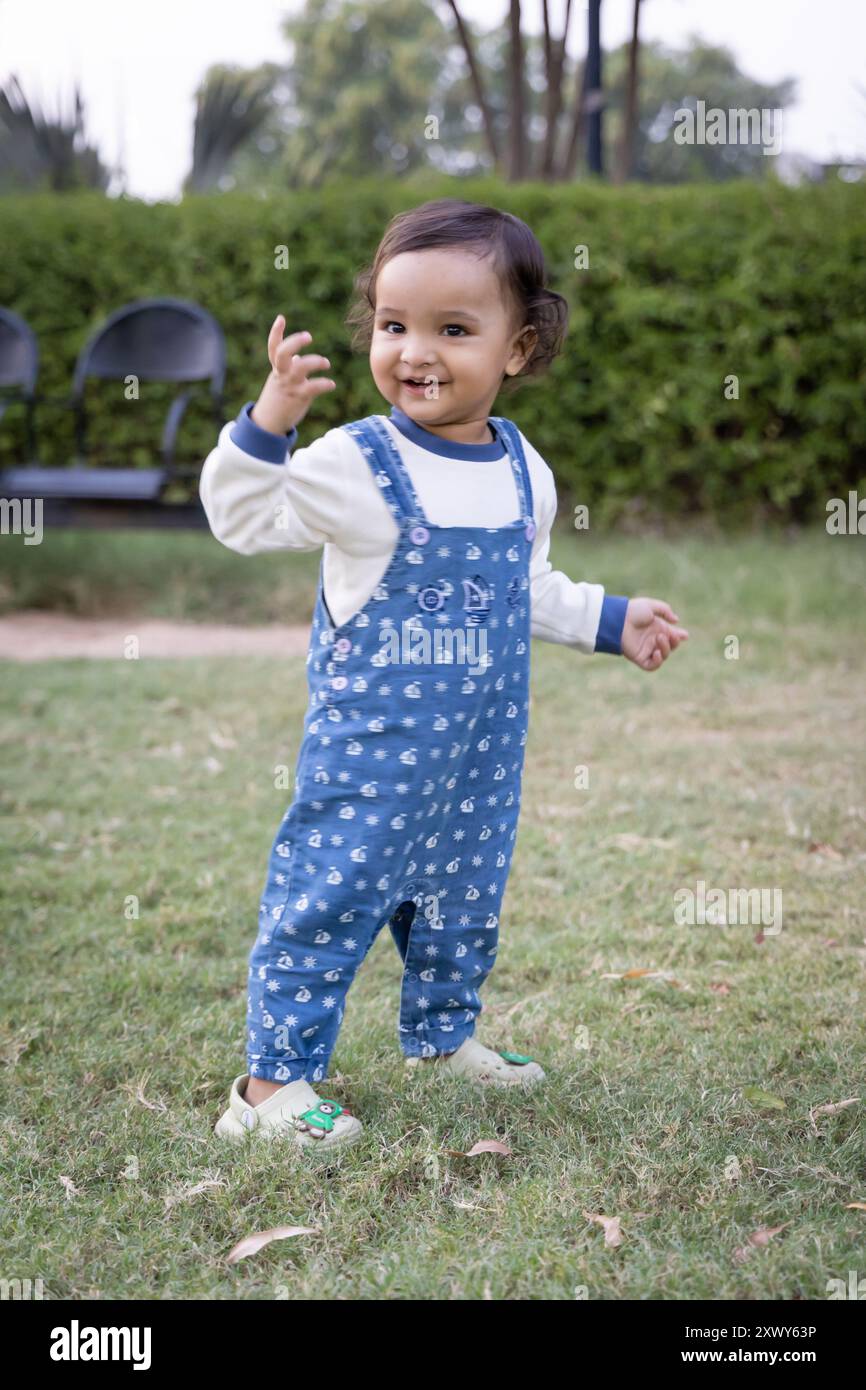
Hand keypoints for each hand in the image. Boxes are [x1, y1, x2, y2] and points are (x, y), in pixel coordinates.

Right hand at [251, 316, 335, 433]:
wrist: (269, 424)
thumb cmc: (278, 399)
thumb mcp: (280, 380)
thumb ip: (288, 367)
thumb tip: (297, 357)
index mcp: (277, 369)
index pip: (273, 348)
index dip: (276, 332)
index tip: (281, 318)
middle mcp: (282, 374)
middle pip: (283, 353)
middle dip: (295, 342)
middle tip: (309, 336)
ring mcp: (290, 385)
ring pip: (300, 367)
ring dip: (315, 362)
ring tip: (326, 364)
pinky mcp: (299, 397)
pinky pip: (313, 387)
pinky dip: (324, 384)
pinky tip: (331, 385)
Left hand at [621, 596, 688, 670]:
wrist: (618, 619)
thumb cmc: (633, 611)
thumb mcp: (651, 606)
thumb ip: (665, 611)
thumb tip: (676, 620)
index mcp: (657, 628)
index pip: (672, 635)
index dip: (679, 636)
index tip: (684, 635)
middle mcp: (652, 640)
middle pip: (670, 647)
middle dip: (674, 642)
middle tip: (669, 635)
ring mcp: (646, 649)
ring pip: (663, 656)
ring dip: (665, 648)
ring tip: (659, 638)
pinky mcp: (639, 658)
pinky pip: (651, 666)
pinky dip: (657, 662)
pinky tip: (657, 653)